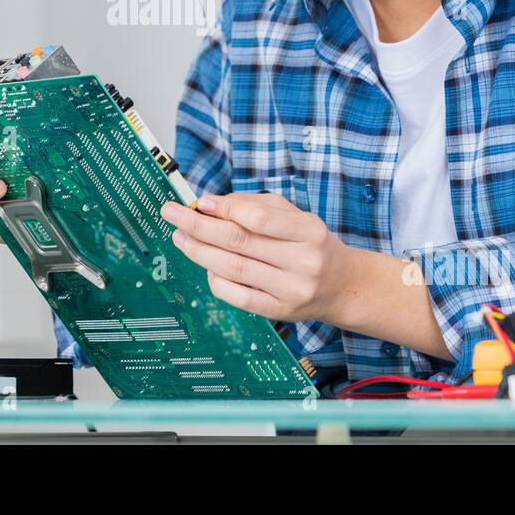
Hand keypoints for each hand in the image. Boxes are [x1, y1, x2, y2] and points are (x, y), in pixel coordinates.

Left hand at [159, 192, 354, 323]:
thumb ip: (256, 205)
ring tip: (180, 238)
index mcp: (309, 230)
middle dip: (200, 226)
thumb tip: (212, 204)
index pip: (260, 219)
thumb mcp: (294, 215)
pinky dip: (218, 282)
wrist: (342, 285)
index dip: (225, 209)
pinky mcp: (281, 311)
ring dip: (200, 252)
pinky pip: (240, 298)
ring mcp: (292, 290)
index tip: (200, 202)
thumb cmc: (310, 243)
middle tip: (172, 214)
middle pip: (240, 242)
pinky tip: (206, 268)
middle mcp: (304, 261)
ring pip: (235, 269)